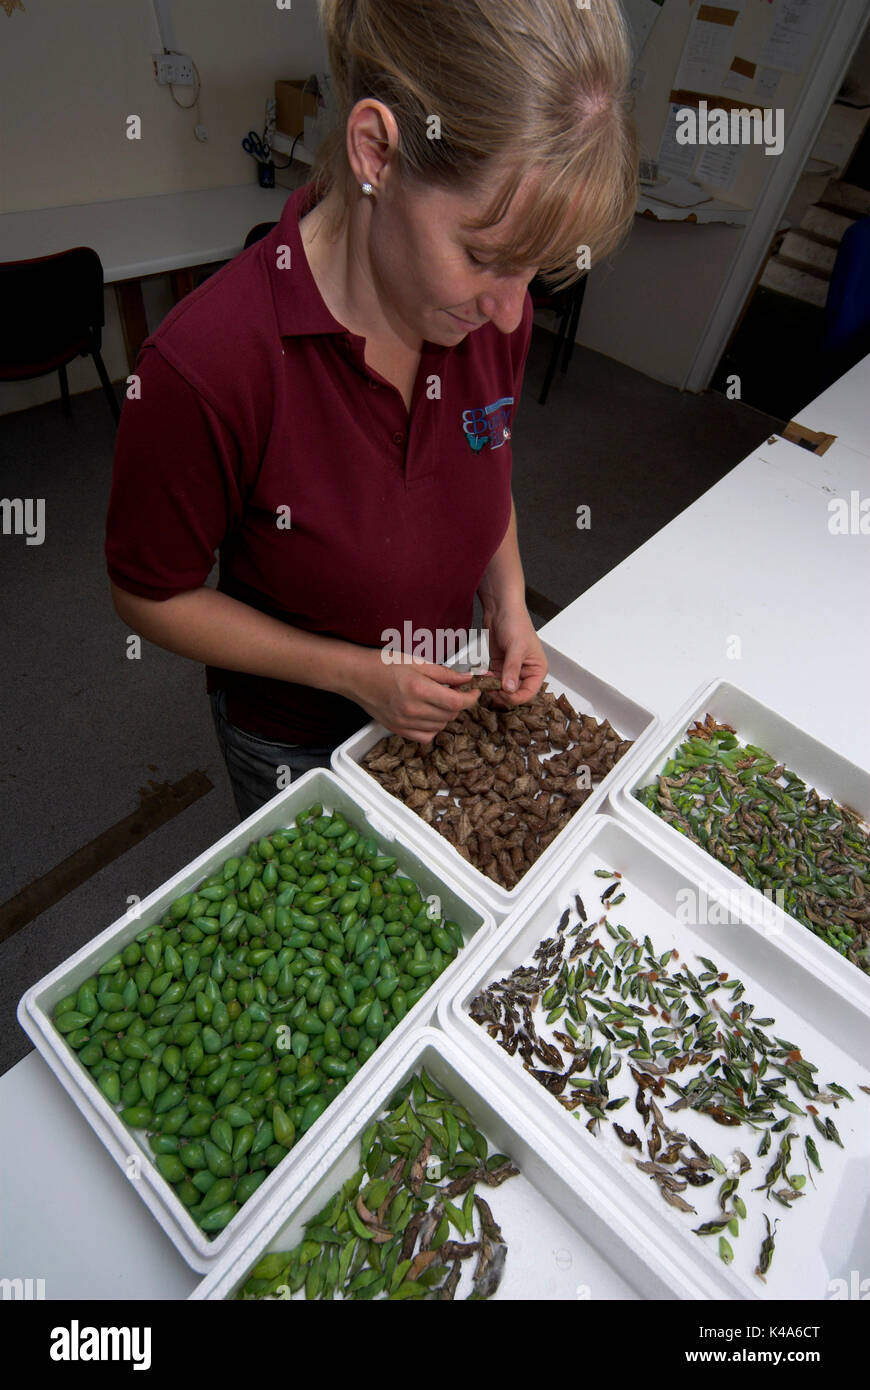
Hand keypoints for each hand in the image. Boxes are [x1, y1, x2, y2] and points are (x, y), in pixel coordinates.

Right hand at [351, 649, 481, 744]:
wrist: (356, 676)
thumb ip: (445, 673)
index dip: (471, 698)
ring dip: (446, 714)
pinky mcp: (397, 730)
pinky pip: (426, 736)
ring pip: (441, 726)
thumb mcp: (418, 662)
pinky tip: (429, 714)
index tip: (474, 691)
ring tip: (438, 700)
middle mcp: (412, 710)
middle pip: (451, 715)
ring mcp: (404, 723)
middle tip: (455, 690)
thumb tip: (468, 679)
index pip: (456, 702)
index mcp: (419, 689)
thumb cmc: (383, 664)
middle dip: (458, 703)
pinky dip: (433, 727)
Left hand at [481, 604, 547, 705]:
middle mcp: (526, 672)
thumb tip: (510, 689)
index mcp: (537, 669)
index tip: (502, 694)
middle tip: (490, 689)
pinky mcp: (499, 666)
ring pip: (502, 688)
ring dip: (492, 687)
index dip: (516, 697)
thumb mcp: (516, 647)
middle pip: (514, 693)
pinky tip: (482, 675)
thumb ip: (512, 669)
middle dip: (502, 693)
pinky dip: (486, 680)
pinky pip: (493, 679)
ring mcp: (511, 670)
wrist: (500, 609)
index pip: (529, 693)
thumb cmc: (516, 622)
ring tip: (484, 681)